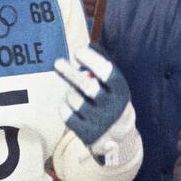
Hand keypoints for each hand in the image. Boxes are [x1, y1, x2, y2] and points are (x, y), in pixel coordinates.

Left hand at [54, 44, 138, 167]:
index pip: (106, 72)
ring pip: (74, 99)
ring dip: (70, 90)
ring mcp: (100, 123)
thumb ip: (104, 65)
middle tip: (58, 62)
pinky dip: (64, 104)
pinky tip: (68, 103)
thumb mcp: (115, 84)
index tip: (78, 51)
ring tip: (72, 90)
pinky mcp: (87, 135)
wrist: (120, 137)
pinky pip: (66, 114)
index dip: (91, 59)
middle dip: (70, 72)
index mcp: (122, 92)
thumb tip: (90, 44)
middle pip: (87, 86)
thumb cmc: (113, 101)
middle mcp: (113, 108)